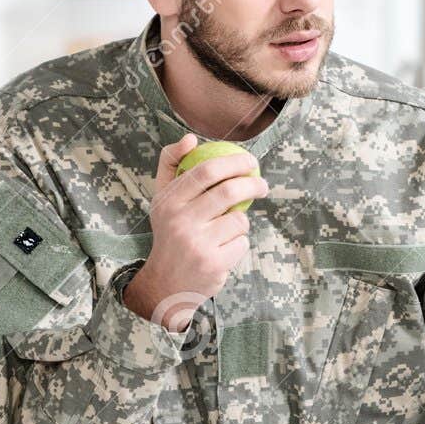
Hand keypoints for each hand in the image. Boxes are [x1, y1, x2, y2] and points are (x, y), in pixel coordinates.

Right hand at [122, 133, 268, 330]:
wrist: (166, 286)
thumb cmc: (170, 233)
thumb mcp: (162, 199)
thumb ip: (171, 164)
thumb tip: (191, 138)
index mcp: (168, 202)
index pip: (206, 171)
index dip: (234, 162)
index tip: (250, 162)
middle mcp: (180, 222)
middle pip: (229, 191)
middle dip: (254, 184)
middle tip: (262, 185)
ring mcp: (198, 244)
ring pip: (239, 219)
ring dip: (241, 221)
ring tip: (229, 229)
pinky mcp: (214, 264)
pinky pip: (241, 242)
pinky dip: (238, 243)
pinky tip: (223, 250)